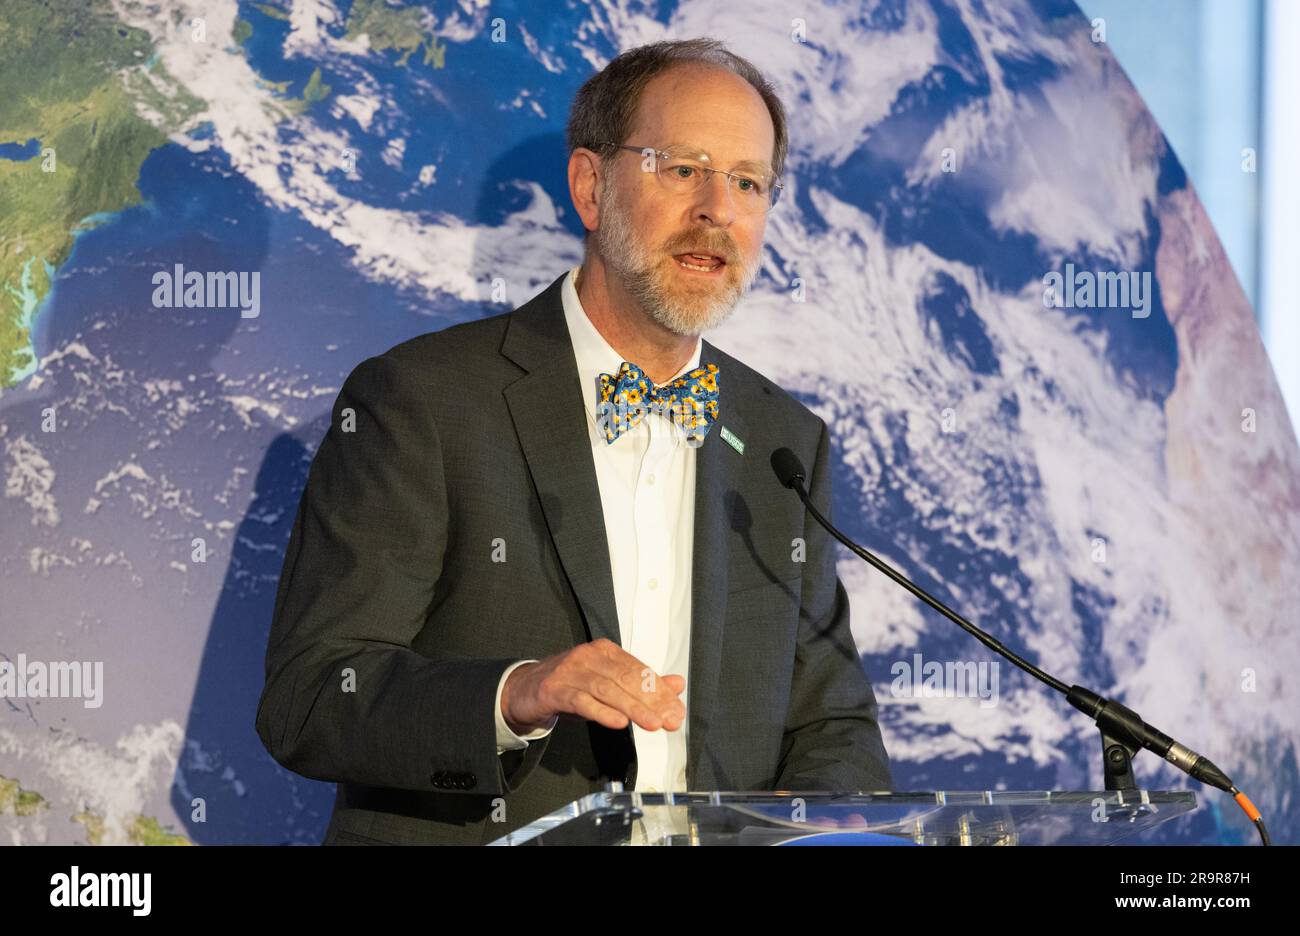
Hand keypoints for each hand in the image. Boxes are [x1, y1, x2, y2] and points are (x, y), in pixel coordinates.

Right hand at [501, 638, 685, 734]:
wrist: (526, 689)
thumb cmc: (571, 686)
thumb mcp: (608, 684)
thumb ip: (642, 684)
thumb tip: (677, 685)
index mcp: (606, 651)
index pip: (639, 671)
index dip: (661, 692)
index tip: (676, 712)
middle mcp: (590, 656)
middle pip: (626, 679)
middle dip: (652, 701)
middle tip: (670, 720)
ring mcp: (570, 671)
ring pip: (607, 689)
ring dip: (632, 708)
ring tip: (652, 724)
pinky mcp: (554, 689)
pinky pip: (581, 700)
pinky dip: (601, 711)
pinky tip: (618, 722)